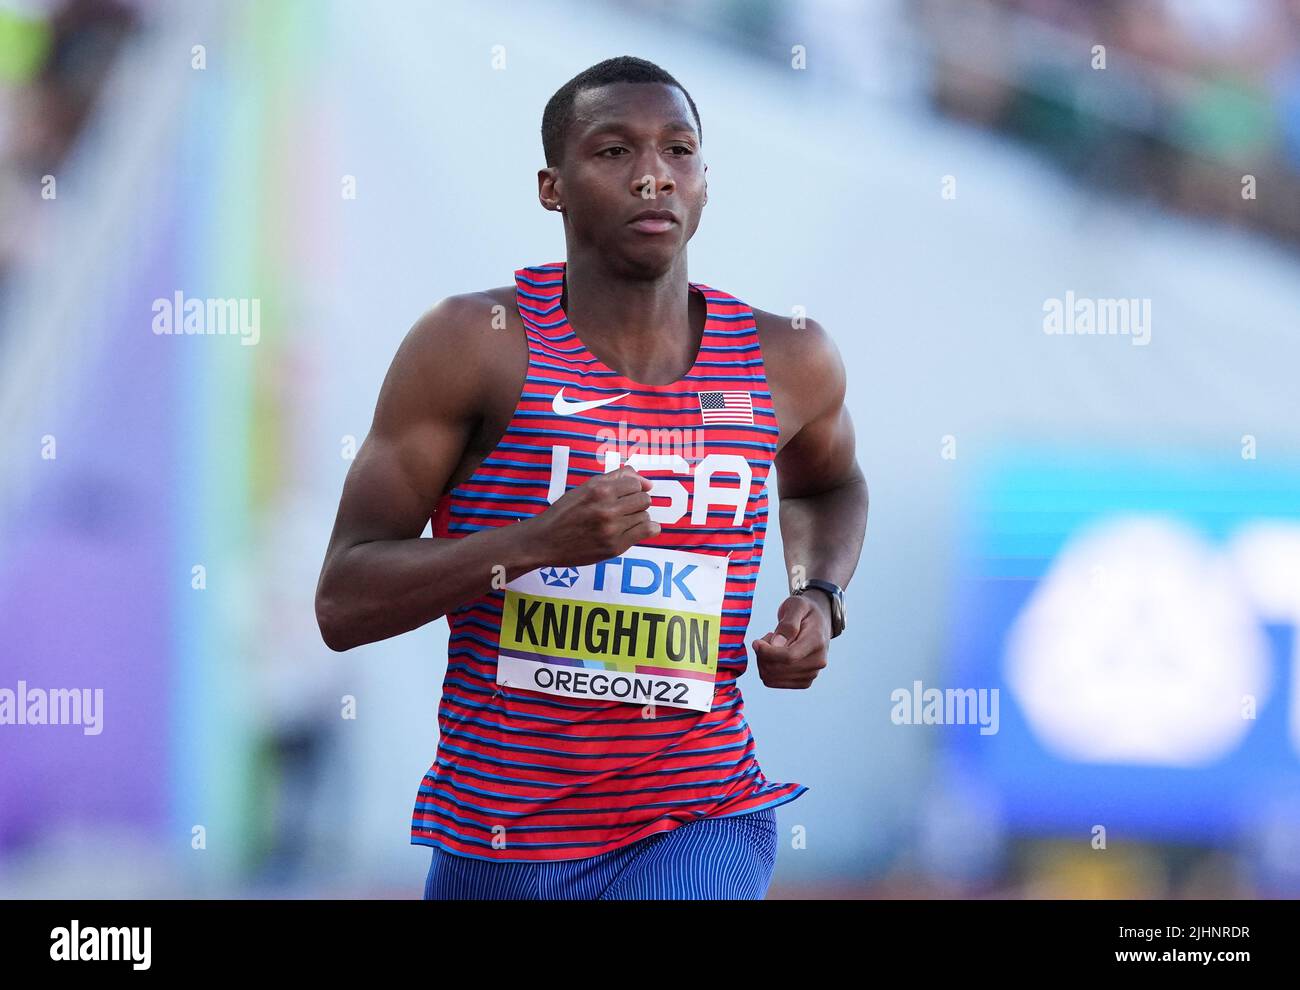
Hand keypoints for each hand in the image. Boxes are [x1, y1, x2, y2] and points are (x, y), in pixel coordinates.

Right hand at [522, 465, 659, 566]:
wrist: (545, 541)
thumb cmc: (564, 513)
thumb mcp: (585, 488)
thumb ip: (615, 479)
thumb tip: (646, 482)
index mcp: (599, 490)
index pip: (636, 484)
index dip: (632, 489)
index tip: (626, 495)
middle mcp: (607, 508)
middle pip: (644, 500)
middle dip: (637, 502)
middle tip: (624, 508)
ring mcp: (611, 530)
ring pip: (645, 516)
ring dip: (638, 517)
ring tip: (623, 520)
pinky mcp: (614, 547)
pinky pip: (645, 532)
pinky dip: (647, 529)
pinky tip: (637, 528)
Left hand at [751, 593, 831, 688]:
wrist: (817, 622)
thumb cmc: (804, 611)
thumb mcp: (796, 606)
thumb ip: (787, 625)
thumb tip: (776, 645)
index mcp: (817, 642)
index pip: (789, 656)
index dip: (767, 652)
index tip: (756, 642)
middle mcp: (818, 661)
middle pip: (777, 669)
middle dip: (763, 655)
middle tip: (767, 638)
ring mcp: (812, 674)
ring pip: (772, 678)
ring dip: (763, 662)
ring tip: (772, 645)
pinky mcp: (803, 682)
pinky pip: (773, 682)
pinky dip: (767, 670)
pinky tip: (774, 656)